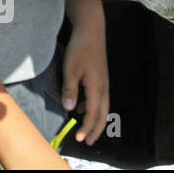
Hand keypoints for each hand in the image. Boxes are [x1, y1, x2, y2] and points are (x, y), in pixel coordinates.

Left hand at [61, 10, 109, 145]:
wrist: (91, 31)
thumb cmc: (80, 49)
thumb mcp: (70, 70)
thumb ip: (70, 90)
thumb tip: (70, 109)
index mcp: (97, 88)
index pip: (93, 115)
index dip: (87, 128)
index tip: (80, 139)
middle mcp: (103, 88)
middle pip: (102, 114)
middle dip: (95, 130)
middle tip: (88, 141)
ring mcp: (103, 82)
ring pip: (102, 107)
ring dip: (95, 119)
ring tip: (84, 127)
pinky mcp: (100, 77)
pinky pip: (98, 98)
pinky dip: (92, 107)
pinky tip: (80, 106)